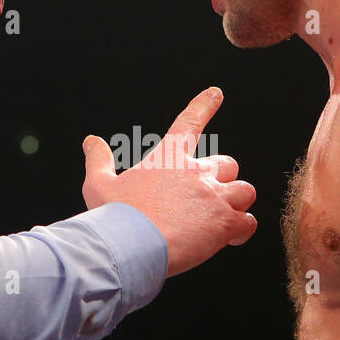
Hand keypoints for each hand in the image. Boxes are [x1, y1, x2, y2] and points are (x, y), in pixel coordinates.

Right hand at [82, 87, 256, 276]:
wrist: (128, 246)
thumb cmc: (113, 218)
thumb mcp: (98, 185)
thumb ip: (98, 160)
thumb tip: (91, 141)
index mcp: (168, 158)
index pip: (189, 122)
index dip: (204, 105)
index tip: (216, 93)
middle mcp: (195, 172)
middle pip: (228, 165)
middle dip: (222, 180)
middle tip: (208, 201)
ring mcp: (213, 196)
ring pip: (245, 191)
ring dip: (237, 204)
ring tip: (222, 221)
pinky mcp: (225, 222)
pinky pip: (248, 221)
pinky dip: (242, 229)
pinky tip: (230, 239)